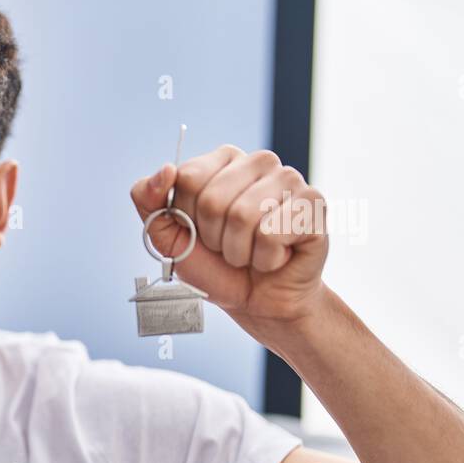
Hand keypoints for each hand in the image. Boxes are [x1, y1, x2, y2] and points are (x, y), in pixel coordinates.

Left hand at [130, 146, 328, 328]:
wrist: (257, 302)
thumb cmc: (216, 266)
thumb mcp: (169, 237)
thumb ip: (149, 200)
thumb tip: (165, 170)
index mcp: (223, 160)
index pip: (186, 177)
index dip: (186, 216)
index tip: (200, 230)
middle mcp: (259, 161)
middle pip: (213, 199)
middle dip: (213, 237)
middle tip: (228, 247)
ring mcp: (290, 179)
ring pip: (243, 216)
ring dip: (238, 251)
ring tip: (250, 252)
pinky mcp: (314, 204)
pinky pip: (272, 233)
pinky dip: (265, 258)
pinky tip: (276, 256)